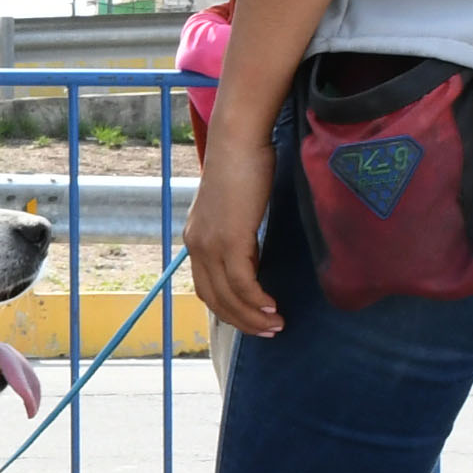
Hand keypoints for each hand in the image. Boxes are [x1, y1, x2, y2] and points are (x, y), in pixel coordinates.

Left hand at [183, 126, 285, 337]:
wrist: (237, 140)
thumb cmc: (242, 165)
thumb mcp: (234, 207)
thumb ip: (237, 231)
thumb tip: (253, 254)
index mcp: (196, 239)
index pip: (207, 287)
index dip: (229, 309)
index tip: (252, 320)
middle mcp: (197, 245)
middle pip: (216, 299)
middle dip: (242, 321)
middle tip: (268, 331)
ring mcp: (211, 243)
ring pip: (230, 296)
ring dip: (253, 317)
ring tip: (276, 326)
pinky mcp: (231, 239)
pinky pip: (243, 282)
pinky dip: (257, 301)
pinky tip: (273, 308)